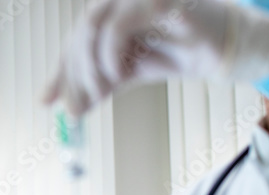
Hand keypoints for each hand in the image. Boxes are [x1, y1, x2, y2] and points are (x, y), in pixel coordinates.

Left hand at [44, 0, 268, 115]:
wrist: (220, 50)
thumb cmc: (175, 53)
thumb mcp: (128, 73)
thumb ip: (97, 85)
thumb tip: (68, 109)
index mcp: (109, 14)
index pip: (74, 42)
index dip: (60, 72)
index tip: (48, 102)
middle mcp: (117, 1)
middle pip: (79, 36)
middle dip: (74, 76)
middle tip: (78, 107)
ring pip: (92, 28)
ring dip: (89, 68)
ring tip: (99, 93)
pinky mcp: (155, 1)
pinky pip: (118, 25)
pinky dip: (109, 54)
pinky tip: (116, 75)